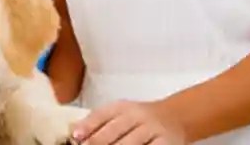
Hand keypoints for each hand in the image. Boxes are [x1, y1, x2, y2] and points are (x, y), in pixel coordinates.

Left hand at [71, 100, 185, 143]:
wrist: (175, 117)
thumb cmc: (140, 119)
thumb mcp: (119, 114)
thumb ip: (98, 122)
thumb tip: (74, 131)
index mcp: (122, 107)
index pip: (102, 115)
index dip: (88, 126)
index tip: (76, 137)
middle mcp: (137, 116)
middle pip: (115, 129)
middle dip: (99, 142)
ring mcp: (153, 129)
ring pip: (132, 142)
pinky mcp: (166, 142)